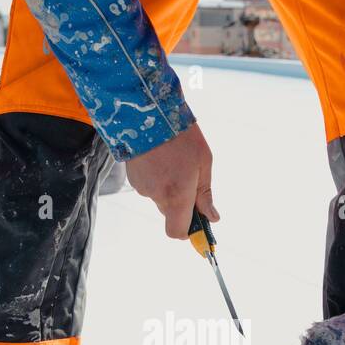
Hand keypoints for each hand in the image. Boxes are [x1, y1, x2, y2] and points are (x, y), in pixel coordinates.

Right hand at [125, 123, 217, 238]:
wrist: (147, 111)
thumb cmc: (181, 135)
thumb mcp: (203, 163)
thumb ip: (205, 194)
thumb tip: (212, 217)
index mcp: (177, 197)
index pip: (177, 232)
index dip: (188, 232)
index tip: (198, 224)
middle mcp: (157, 196)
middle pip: (171, 212)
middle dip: (181, 202)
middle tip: (190, 177)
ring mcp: (142, 187)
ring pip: (160, 196)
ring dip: (169, 185)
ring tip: (174, 159)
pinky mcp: (132, 177)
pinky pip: (150, 184)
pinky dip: (157, 176)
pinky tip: (161, 156)